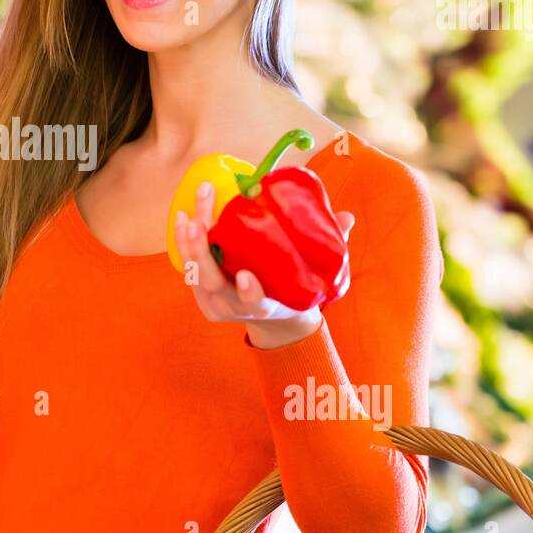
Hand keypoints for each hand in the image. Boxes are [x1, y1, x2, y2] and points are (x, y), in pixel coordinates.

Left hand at [173, 181, 354, 348]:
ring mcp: (216, 304)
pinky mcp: (202, 296)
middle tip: (199, 224)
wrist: (274, 319)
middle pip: (213, 284)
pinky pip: (189, 268)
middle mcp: (236, 308)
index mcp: (266, 306)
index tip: (244, 276)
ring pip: (196, 274)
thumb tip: (348, 218)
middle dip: (202, 253)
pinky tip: (184, 217)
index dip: (248, 292)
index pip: (254, 303)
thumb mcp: (314, 274)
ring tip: (188, 213)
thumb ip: (331, 246)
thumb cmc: (295, 287)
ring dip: (189, 243)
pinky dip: (184, 244)